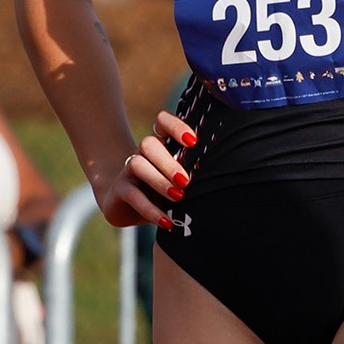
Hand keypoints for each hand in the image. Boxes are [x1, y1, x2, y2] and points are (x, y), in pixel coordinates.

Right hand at [95, 110, 195, 229]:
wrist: (125, 204)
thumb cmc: (163, 188)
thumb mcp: (179, 179)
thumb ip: (193, 172)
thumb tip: (223, 178)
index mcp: (160, 143)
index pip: (162, 122)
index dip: (175, 126)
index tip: (193, 141)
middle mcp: (142, 153)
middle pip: (149, 144)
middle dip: (169, 162)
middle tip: (186, 181)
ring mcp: (128, 169)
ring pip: (138, 165)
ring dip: (159, 181)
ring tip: (178, 197)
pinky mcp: (120, 190)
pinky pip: (133, 195)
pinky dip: (150, 209)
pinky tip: (166, 222)